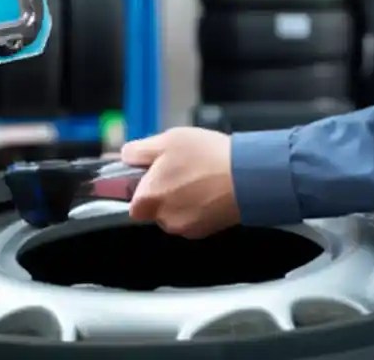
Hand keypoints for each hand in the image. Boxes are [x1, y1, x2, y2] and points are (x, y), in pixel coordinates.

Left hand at [120, 127, 239, 238]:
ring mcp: (186, 228)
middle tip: (180, 170)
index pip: (132, 202)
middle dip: (165, 192)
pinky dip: (200, 207)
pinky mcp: (206, 231)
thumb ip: (139, 151)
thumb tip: (126, 156)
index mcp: (148, 199)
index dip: (142, 187)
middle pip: (155, 208)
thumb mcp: (168, 140)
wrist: (247, 176)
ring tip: (200, 177)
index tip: (153, 174)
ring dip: (182, 199)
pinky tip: (211, 189)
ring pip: (176, 213)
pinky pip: (195, 218)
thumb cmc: (207, 157)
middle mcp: (164, 219)